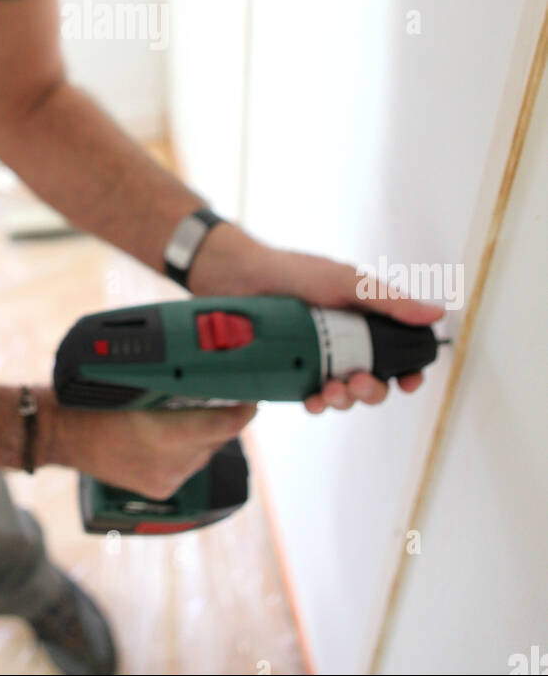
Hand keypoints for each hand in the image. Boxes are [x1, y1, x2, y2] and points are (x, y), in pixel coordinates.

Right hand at [38, 388, 256, 498]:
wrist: (61, 431)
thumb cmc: (93, 397)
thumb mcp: (133, 379)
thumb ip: (170, 376)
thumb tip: (202, 364)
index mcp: (167, 434)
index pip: (223, 424)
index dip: (243, 410)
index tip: (253, 398)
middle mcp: (171, 462)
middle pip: (216, 438)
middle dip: (222, 418)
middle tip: (225, 395)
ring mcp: (166, 479)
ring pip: (204, 453)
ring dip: (204, 435)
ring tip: (194, 413)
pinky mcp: (159, 489)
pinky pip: (188, 466)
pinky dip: (188, 451)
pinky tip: (175, 435)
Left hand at [185, 224, 445, 415]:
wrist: (238, 277)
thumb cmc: (294, 272)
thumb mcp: (344, 282)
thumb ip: (387, 301)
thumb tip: (436, 314)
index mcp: (365, 322)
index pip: (398, 355)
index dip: (410, 373)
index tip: (410, 382)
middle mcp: (345, 343)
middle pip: (375, 382)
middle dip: (373, 390)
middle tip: (358, 382)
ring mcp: (319, 360)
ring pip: (345, 395)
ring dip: (345, 400)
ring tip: (330, 390)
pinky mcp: (294, 372)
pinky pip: (313, 398)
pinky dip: (317, 403)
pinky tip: (311, 400)